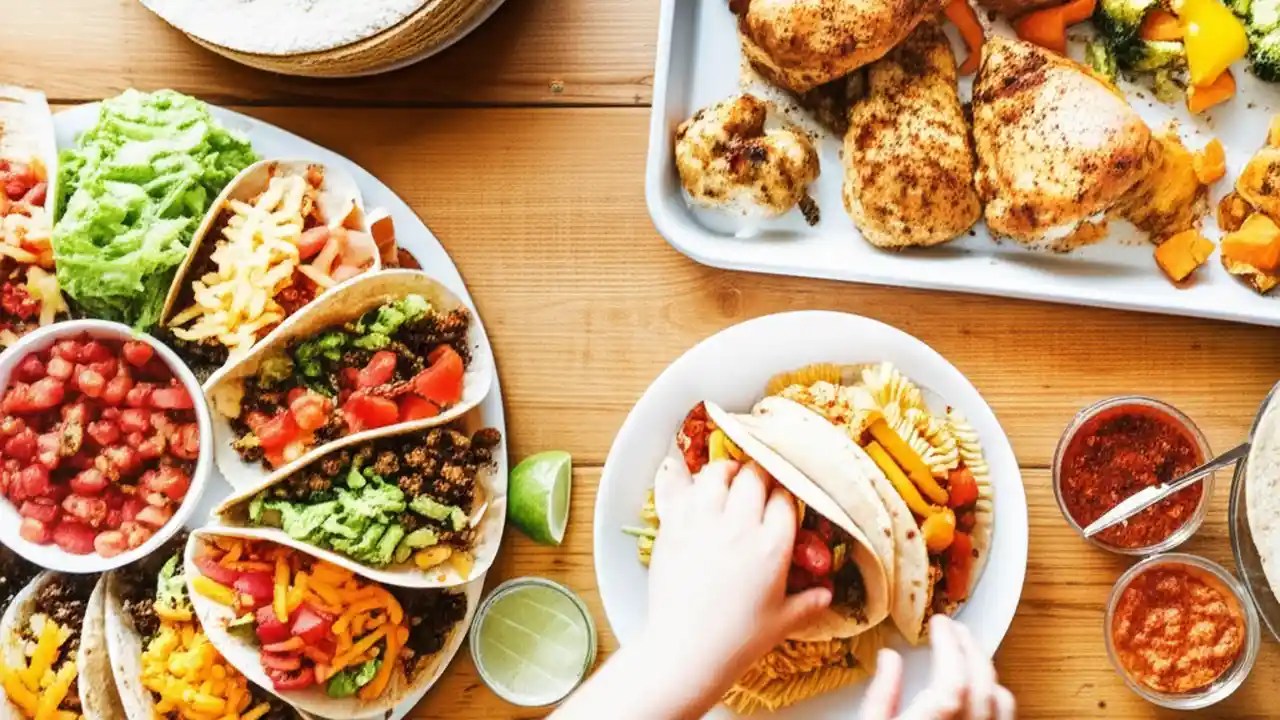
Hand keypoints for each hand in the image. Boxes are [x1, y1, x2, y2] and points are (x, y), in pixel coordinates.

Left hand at [646, 457, 831, 682]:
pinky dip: (687, 481)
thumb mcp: (782, 623)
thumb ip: (808, 604)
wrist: (685, 651)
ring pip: (716, 474)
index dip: (785, 493)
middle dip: (759, 475)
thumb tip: (827, 595)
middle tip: (758, 483)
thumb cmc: (738, 641)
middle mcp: (739, 525)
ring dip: (725, 472)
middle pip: (754, 476)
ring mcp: (702, 522)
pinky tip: (691, 484)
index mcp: (772, 546)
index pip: (785, 498)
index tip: (781, 498)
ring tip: (728, 478)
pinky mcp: (671, 526)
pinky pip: (679, 488)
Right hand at [863, 615, 1015, 719]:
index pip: (952, 682)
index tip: (939, 622)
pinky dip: (997, 697)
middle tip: (955, 629)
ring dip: (987, 671)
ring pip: (1001, 703)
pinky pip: (1005, 718)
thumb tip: (889, 657)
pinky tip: (980, 690)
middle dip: (970, 649)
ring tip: (968, 653)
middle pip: (982, 686)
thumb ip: (882, 697)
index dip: (950, 646)